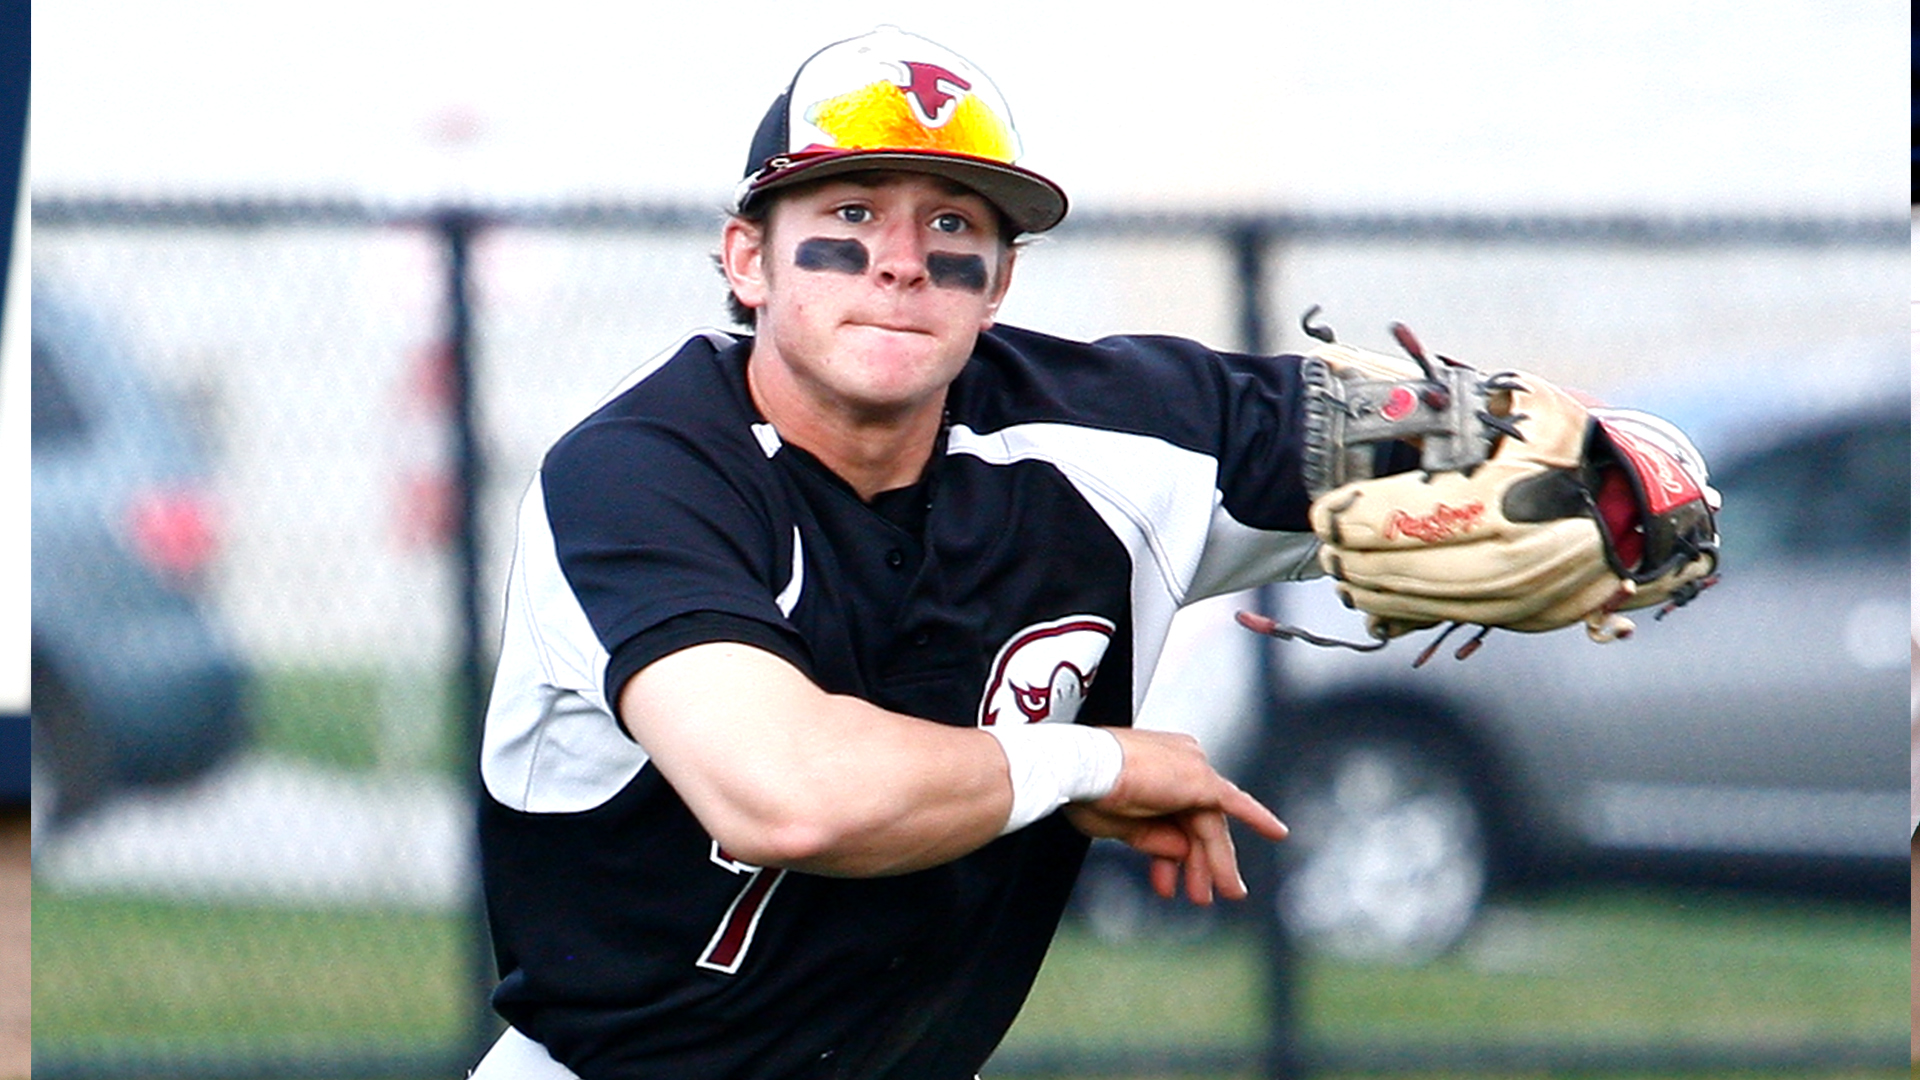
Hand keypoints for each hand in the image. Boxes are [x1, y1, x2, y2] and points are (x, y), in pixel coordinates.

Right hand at [1062, 729, 1286, 904]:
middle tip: (1203, 896)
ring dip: (1216, 861)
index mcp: (1154, 770)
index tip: (1164, 884)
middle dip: (1198, 862)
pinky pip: (1235, 802)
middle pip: (1197, 823)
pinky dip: (1257, 817)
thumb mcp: (1118, 825)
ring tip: (1221, 894)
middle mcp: (1176, 765)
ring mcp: (1191, 769)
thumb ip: (1152, 839)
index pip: (1172, 818)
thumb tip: (1180, 852)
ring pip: (1211, 824)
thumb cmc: (1087, 789)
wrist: (1083, 768)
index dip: (1167, 855)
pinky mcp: (1200, 780)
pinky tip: (1276, 833)